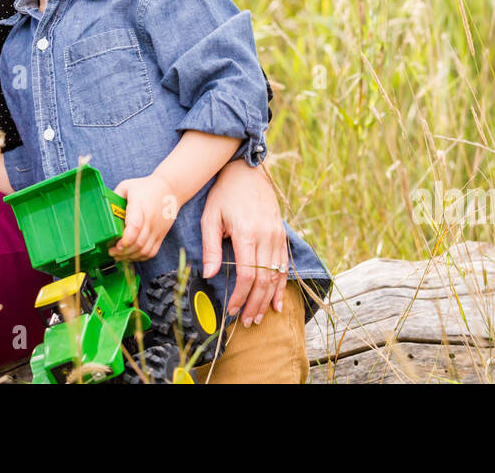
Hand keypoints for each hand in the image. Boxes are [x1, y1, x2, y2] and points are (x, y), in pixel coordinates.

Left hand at [109, 175, 178, 261]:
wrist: (170, 189)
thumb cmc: (146, 187)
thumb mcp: (127, 186)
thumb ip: (114, 196)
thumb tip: (103, 208)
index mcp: (140, 205)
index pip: (134, 225)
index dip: (125, 239)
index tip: (116, 244)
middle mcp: (150, 220)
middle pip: (138, 242)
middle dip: (122, 251)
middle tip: (111, 252)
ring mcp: (157, 229)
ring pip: (144, 250)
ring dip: (130, 256)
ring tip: (119, 256)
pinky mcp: (161, 235)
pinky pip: (151, 252)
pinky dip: (141, 257)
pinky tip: (131, 255)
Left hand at [201, 158, 288, 326]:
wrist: (246, 171)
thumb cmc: (224, 194)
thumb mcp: (210, 217)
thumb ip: (211, 247)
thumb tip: (209, 275)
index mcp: (247, 233)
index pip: (247, 274)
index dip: (240, 296)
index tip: (232, 309)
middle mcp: (266, 236)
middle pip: (264, 280)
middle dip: (255, 304)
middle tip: (246, 322)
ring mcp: (277, 235)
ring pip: (276, 275)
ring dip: (268, 299)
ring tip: (259, 317)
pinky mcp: (282, 234)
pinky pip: (284, 266)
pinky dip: (281, 286)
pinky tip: (277, 302)